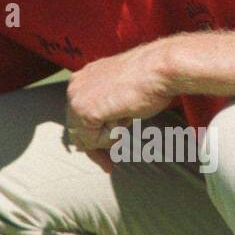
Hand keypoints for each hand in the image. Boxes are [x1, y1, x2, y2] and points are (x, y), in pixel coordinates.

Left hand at [64, 42, 176, 159]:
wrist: (160, 69)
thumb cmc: (150, 79)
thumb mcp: (121, 95)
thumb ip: (107, 109)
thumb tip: (103, 130)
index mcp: (83, 79)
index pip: (78, 118)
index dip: (91, 138)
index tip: (103, 155)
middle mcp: (75, 86)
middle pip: (77, 130)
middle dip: (94, 148)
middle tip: (108, 165)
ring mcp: (77, 98)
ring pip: (85, 136)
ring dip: (107, 138)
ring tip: (127, 119)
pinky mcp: (85, 110)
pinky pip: (93, 139)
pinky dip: (110, 137)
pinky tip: (124, 118)